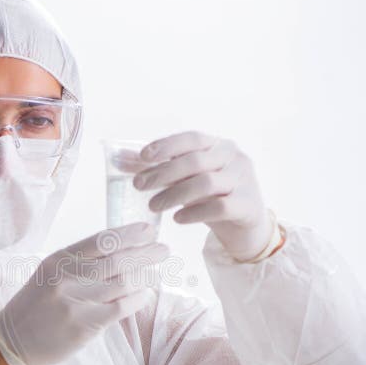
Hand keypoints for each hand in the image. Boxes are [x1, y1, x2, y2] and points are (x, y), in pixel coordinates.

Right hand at [0, 223, 168, 364]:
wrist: (13, 342)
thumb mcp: (49, 274)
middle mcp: (66, 277)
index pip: (101, 241)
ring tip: (158, 272)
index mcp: (57, 260)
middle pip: (117, 260)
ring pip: (123, 282)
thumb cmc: (35, 306)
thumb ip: (79, 262)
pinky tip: (146, 295)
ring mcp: (76, 302)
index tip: (147, 230)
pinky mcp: (84, 326)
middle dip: (145, 253)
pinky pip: (121, 307)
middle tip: (164, 249)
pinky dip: (138, 299)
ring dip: (146, 275)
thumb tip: (122, 250)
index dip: (129, 234)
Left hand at [133, 131, 272, 261]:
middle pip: (195, 161)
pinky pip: (219, 207)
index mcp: (218, 145)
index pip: (191, 138)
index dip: (167, 145)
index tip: (143, 156)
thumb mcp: (185, 180)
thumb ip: (157, 168)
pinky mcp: (247, 205)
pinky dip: (194, 212)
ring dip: (174, 194)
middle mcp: (234, 158)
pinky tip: (177, 218)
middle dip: (163, 173)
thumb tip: (118, 160)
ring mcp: (244, 181)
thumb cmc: (212, 197)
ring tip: (153, 205)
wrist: (246, 226)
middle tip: (139, 186)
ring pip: (206, 183)